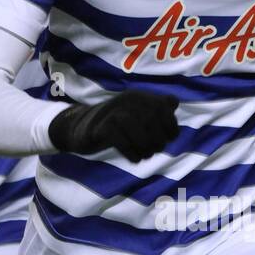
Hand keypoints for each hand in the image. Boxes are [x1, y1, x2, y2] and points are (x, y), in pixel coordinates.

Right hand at [49, 89, 178, 162]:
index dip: (172, 126)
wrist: (81, 128)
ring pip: (140, 132)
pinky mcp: (101, 128)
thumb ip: (156, 108)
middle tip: (153, 150)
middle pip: (154, 120)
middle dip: (158, 141)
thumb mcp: (136, 115)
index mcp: (139, 96)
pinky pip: (122, 142)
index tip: (167, 139)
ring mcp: (113, 113)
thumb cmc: (115, 125)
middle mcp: (127, 100)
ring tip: (144, 155)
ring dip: (146, 148)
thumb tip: (173, 102)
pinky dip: (131, 153)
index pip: (166, 107)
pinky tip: (133, 158)